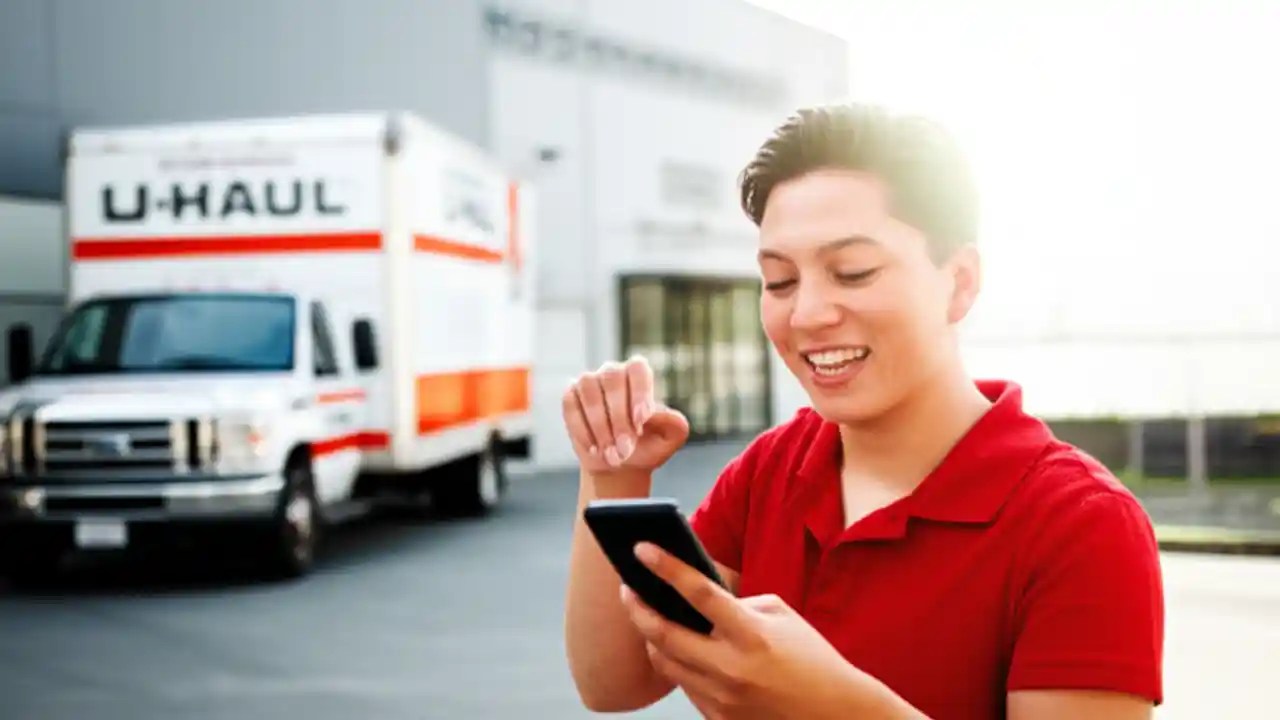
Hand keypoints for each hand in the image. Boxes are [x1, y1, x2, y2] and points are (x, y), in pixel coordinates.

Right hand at [562, 356, 688, 476]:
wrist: (620, 463)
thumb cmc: (648, 446)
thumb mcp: (671, 439)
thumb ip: (675, 424)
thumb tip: (655, 413)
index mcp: (639, 375)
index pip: (637, 370)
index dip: (638, 393)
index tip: (640, 422)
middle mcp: (613, 372)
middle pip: (612, 380)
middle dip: (618, 419)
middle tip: (625, 450)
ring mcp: (590, 383)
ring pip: (589, 392)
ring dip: (600, 426)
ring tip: (611, 455)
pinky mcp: (571, 398)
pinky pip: (571, 405)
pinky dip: (582, 430)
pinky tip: (595, 449)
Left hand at [622, 543, 885, 719]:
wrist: (835, 714)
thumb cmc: (812, 657)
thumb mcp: (781, 616)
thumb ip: (738, 604)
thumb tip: (698, 599)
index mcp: (752, 634)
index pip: (698, 593)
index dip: (666, 567)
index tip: (642, 547)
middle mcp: (732, 668)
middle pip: (664, 634)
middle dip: (637, 608)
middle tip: (627, 588)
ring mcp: (723, 699)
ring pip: (665, 662)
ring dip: (651, 636)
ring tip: (646, 616)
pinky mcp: (720, 719)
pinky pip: (684, 686)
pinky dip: (676, 664)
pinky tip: (675, 648)